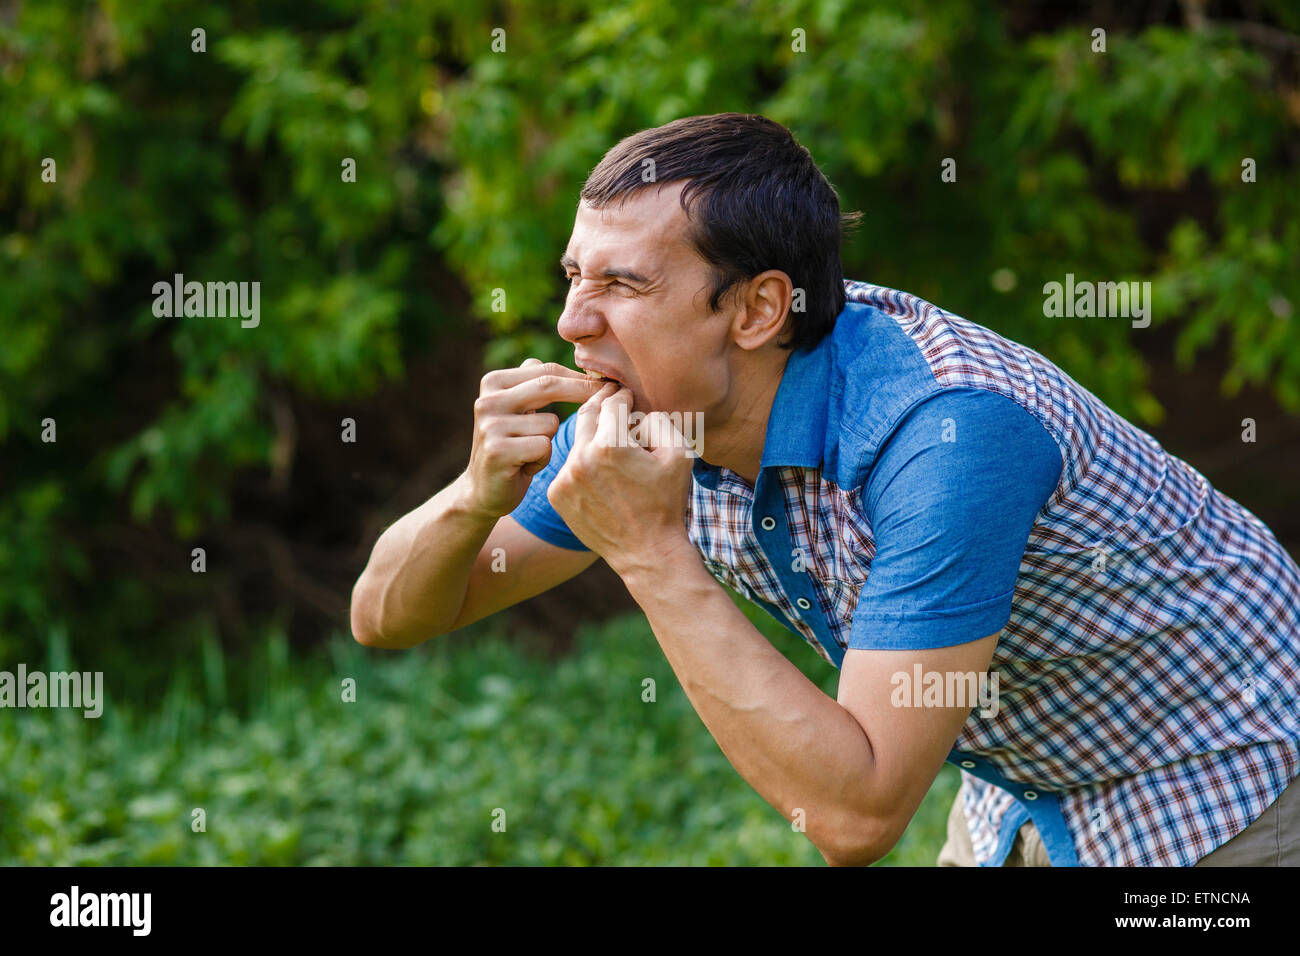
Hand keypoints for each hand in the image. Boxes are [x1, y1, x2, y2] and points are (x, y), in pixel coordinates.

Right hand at [460, 358, 604, 518]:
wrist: (484, 490)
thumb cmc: (514, 446)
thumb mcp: (521, 409)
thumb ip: (536, 382)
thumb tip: (575, 356)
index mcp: (493, 382)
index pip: (545, 371)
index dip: (579, 377)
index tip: (608, 382)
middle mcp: (487, 400)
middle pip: (548, 386)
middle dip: (584, 391)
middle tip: (611, 395)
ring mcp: (490, 425)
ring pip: (550, 423)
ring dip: (551, 440)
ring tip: (532, 452)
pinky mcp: (497, 451)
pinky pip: (543, 447)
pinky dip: (543, 459)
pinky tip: (526, 466)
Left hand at [546, 383, 696, 577]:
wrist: (647, 552)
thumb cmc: (667, 502)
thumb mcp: (679, 453)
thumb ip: (657, 419)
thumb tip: (635, 409)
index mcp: (610, 446)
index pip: (611, 402)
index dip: (622, 395)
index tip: (626, 395)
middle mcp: (580, 459)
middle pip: (587, 415)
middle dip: (602, 405)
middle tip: (613, 402)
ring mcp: (565, 478)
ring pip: (577, 441)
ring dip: (594, 438)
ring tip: (614, 449)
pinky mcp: (557, 494)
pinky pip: (569, 466)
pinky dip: (583, 464)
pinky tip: (602, 476)